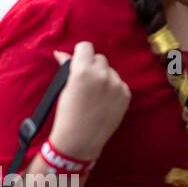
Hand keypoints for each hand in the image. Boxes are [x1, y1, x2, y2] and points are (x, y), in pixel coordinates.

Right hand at [48, 42, 130, 161]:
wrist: (81, 140)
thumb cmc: (67, 115)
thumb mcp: (63, 89)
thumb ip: (66, 68)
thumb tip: (61, 53)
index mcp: (83, 71)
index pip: (86, 47)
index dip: (81, 53)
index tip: (79, 60)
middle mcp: (102, 75)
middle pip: (99, 58)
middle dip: (92, 66)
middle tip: (85, 81)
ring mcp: (117, 84)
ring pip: (110, 71)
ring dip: (103, 76)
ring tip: (94, 94)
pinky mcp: (126, 94)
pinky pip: (120, 83)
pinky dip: (113, 88)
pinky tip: (104, 101)